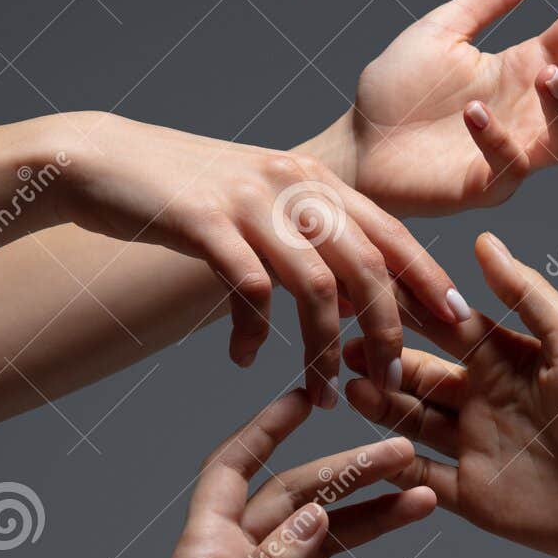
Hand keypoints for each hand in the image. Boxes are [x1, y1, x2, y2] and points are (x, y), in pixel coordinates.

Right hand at [49, 112, 460, 388]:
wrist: (100, 162)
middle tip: (392, 386)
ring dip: (325, 351)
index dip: (429, 283)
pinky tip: (244, 360)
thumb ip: (307, 238)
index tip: (456, 329)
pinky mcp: (205, 223)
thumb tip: (354, 293)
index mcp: (313, 180)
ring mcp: (248, 201)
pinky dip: (254, 335)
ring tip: (323, 394)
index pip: (392, 234)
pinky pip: (251, 291)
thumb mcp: (258, 205)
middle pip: (367, 264)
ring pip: (316, 287)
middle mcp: (291, 183)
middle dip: (387, 333)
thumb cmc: (182, 195)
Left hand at [90, 392, 432, 557]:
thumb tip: (316, 513)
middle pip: (300, 502)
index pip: (237, 466)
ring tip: (425, 504)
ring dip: (373, 528)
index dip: (268, 427)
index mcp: (210, 546)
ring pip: (327, 551)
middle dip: (352, 476)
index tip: (309, 396)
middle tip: (405, 454)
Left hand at [305, 0, 557, 217]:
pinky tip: (473, 111)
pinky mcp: (485, 186)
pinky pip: (512, 169)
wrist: (356, 147)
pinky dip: (499, 140)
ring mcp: (512, 151)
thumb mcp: (443, 31)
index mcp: (523, 68)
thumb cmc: (396, 93)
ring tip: (545, 76)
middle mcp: (528, 112)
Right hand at [344, 231, 557, 557]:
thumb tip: (484, 240)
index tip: (367, 283)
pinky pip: (420, 479)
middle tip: (340, 339)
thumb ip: (526, 295)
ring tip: (346, 382)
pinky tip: (361, 444)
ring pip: (411, 422)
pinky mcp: (473, 497)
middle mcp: (487, 401)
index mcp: (510, 359)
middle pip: (420, 373)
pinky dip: (391, 465)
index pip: (447, 327)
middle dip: (382, 356)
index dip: (409, 309)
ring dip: (380, 404)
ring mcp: (477, 449)